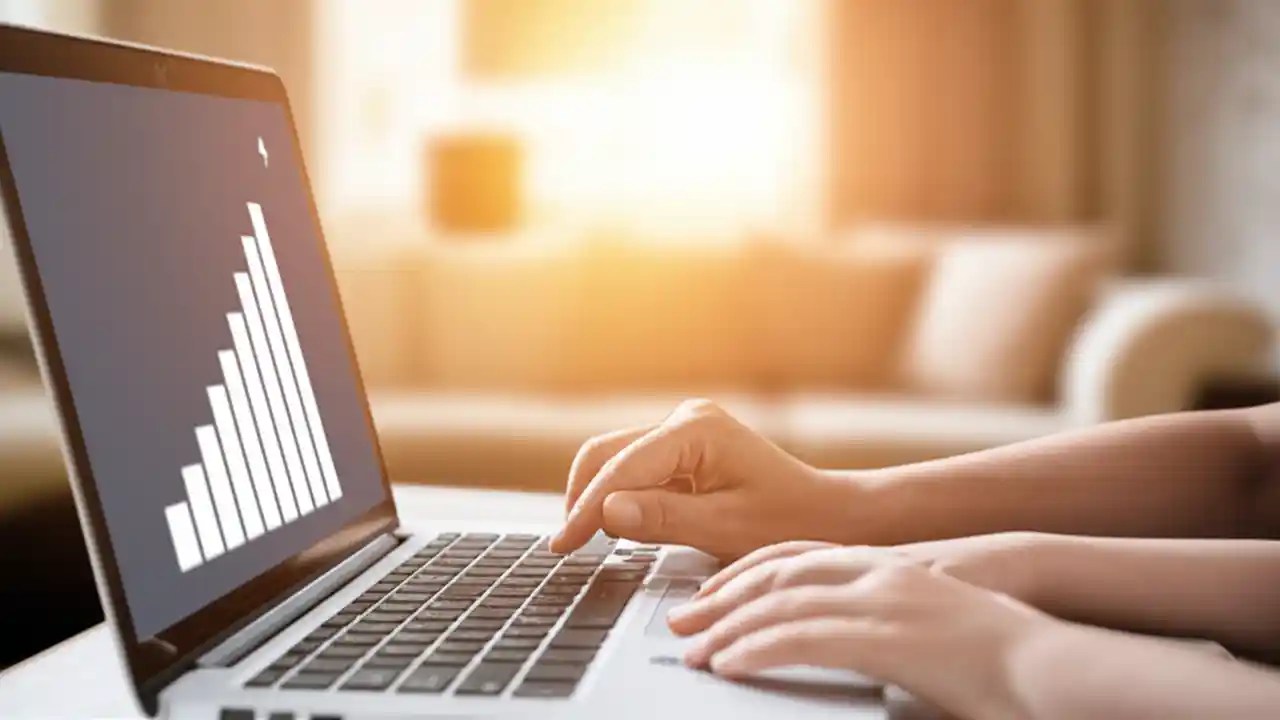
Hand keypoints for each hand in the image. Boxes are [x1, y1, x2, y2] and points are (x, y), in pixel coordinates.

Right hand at [549, 400, 858, 558]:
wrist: (826, 512)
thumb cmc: (788, 520)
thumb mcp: (725, 529)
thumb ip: (662, 519)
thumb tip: (606, 510)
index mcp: (696, 429)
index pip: (622, 469)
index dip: (586, 509)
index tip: (564, 545)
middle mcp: (685, 417)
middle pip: (606, 453)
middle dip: (582, 498)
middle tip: (567, 546)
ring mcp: (683, 427)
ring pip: (614, 458)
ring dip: (597, 496)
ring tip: (585, 540)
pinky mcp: (682, 445)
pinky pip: (635, 466)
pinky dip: (618, 494)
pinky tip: (614, 526)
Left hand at [677, 562, 1055, 719]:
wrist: (1056, 661)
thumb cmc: (1002, 652)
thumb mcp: (929, 625)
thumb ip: (883, 626)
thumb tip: (847, 645)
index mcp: (887, 566)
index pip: (797, 555)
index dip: (745, 574)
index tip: (711, 595)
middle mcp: (878, 573)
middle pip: (778, 575)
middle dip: (723, 599)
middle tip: (682, 622)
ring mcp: (883, 602)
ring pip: (783, 605)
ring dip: (730, 630)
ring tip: (693, 652)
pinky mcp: (889, 639)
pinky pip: (805, 639)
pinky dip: (759, 650)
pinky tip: (731, 664)